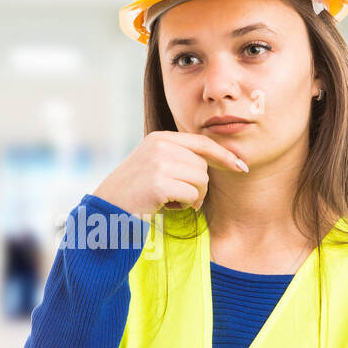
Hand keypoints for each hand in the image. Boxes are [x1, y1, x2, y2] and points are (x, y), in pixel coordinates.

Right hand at [92, 130, 247, 217]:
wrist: (107, 209)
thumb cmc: (134, 192)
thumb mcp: (154, 165)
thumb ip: (177, 157)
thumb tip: (214, 162)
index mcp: (160, 138)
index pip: (202, 142)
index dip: (223, 155)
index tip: (241, 166)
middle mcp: (160, 145)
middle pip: (203, 166)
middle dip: (198, 187)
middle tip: (178, 199)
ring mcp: (159, 163)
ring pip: (201, 181)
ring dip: (192, 198)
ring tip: (170, 202)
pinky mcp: (159, 183)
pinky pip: (192, 195)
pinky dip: (184, 206)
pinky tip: (165, 207)